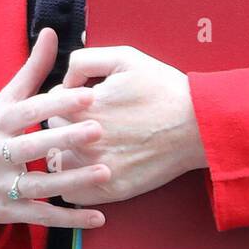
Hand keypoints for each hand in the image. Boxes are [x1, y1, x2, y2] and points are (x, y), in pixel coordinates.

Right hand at [0, 28, 111, 230]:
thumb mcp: (5, 99)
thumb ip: (33, 69)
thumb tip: (52, 32)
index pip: (31, 110)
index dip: (59, 102)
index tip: (89, 94)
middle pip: (33, 146)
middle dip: (66, 138)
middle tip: (99, 130)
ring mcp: (2, 185)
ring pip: (40, 185)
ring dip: (73, 181)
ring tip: (105, 172)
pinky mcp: (9, 212)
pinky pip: (42, 217)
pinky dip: (70, 218)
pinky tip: (98, 216)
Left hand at [43, 45, 207, 206]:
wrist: (197, 124)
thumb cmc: (163, 88)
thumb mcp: (125, 57)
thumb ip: (85, 60)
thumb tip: (65, 79)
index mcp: (83, 108)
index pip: (51, 104)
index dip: (66, 99)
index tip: (84, 100)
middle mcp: (84, 141)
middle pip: (52, 133)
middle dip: (65, 124)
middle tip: (89, 120)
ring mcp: (96, 169)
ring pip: (59, 163)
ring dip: (67, 153)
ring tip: (88, 144)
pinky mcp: (110, 190)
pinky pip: (72, 191)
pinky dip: (76, 180)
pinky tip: (91, 167)